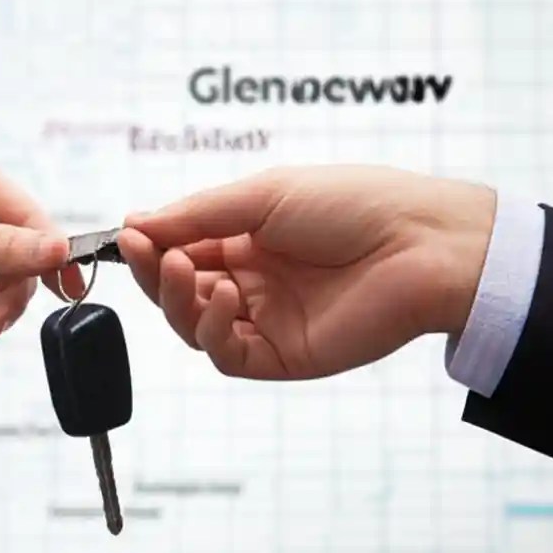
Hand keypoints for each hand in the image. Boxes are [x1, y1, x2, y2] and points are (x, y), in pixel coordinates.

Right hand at [119, 165, 495, 378]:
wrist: (424, 244)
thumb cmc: (356, 205)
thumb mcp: (264, 195)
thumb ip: (197, 215)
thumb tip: (136, 224)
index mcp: (248, 241)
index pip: (181, 251)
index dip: (152, 246)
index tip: (127, 233)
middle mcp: (253, 283)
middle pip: (180, 292)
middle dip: (156, 272)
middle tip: (146, 251)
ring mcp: (266, 321)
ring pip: (193, 326)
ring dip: (177, 299)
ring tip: (186, 269)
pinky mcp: (282, 356)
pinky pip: (225, 354)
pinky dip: (211, 328)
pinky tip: (225, 296)